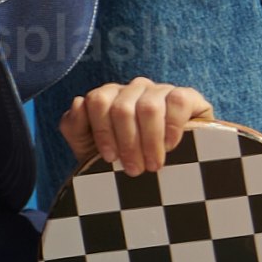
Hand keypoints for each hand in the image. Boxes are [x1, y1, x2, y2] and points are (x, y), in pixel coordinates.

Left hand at [51, 76, 211, 174]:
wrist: (161, 172)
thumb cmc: (123, 159)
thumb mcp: (89, 148)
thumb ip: (74, 126)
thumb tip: (79, 103)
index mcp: (108, 97)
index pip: (98, 101)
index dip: (103, 132)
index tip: (110, 158)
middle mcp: (133, 89)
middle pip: (123, 107)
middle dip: (128, 143)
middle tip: (135, 170)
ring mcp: (159, 90)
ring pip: (149, 107)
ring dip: (150, 141)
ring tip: (153, 165)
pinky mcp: (186, 96)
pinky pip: (178, 101)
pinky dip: (172, 127)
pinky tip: (170, 146)